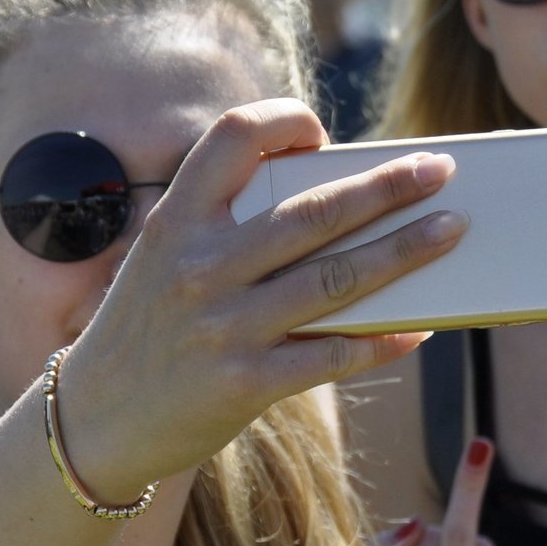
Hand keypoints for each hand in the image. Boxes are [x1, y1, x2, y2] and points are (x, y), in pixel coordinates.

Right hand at [56, 99, 465, 497]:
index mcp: (176, 221)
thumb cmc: (147, 330)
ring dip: (404, 251)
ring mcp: (225, 327)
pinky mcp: (246, 383)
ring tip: (451, 231)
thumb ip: (226, 229)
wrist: (95, 423)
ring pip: (337, 278)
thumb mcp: (163, 261)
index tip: (323, 135)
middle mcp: (201, 266)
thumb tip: (334, 203)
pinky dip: (383, 339)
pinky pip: (333, 353)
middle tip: (440, 170)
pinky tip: (419, 326)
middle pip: (314, 210)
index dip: (285, 121)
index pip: (233, 138)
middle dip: (388, 186)